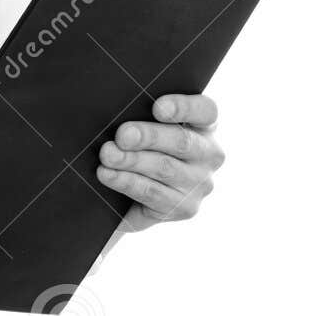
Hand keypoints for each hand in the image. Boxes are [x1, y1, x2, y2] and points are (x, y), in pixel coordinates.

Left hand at [95, 93, 223, 231]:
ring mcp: (200, 183)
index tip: (157, 107)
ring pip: (165, 168)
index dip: (184, 107)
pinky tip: (107, 174)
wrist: (132, 198)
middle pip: (182, 141)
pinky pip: (153, 192)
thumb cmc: (138, 148)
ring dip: (131, 160)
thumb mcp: (145, 127)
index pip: (206, 110)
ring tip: (107, 154)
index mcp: (204, 125)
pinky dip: (126, 181)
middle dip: (148, 136)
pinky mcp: (185, 208)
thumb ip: (141, 115)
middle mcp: (209, 154)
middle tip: (122, 135)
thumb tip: (123, 120)